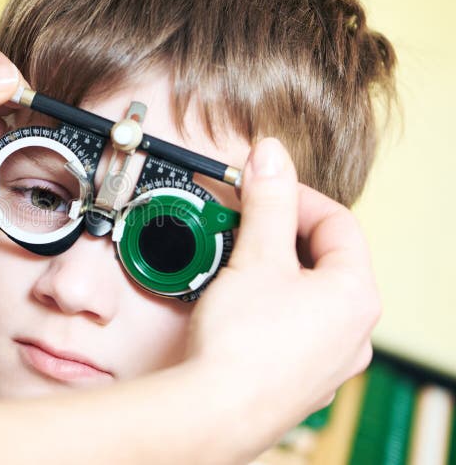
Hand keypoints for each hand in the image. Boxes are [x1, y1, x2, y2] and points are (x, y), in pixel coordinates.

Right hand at [187, 138, 378, 454]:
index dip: (296, 195)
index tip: (262, 186)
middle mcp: (351, 332)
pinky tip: (233, 306)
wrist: (213, 412)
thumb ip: (267, 201)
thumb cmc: (243, 346)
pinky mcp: (295, 378)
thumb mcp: (256, 257)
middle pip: (321, 259)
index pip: (337, 223)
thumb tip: (272, 156)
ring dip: (269, 270)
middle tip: (240, 223)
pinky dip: (264, 305)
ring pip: (303, 295)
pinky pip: (287, 326)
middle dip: (278, 233)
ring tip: (231, 263)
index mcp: (355, 297)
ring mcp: (325, 360)